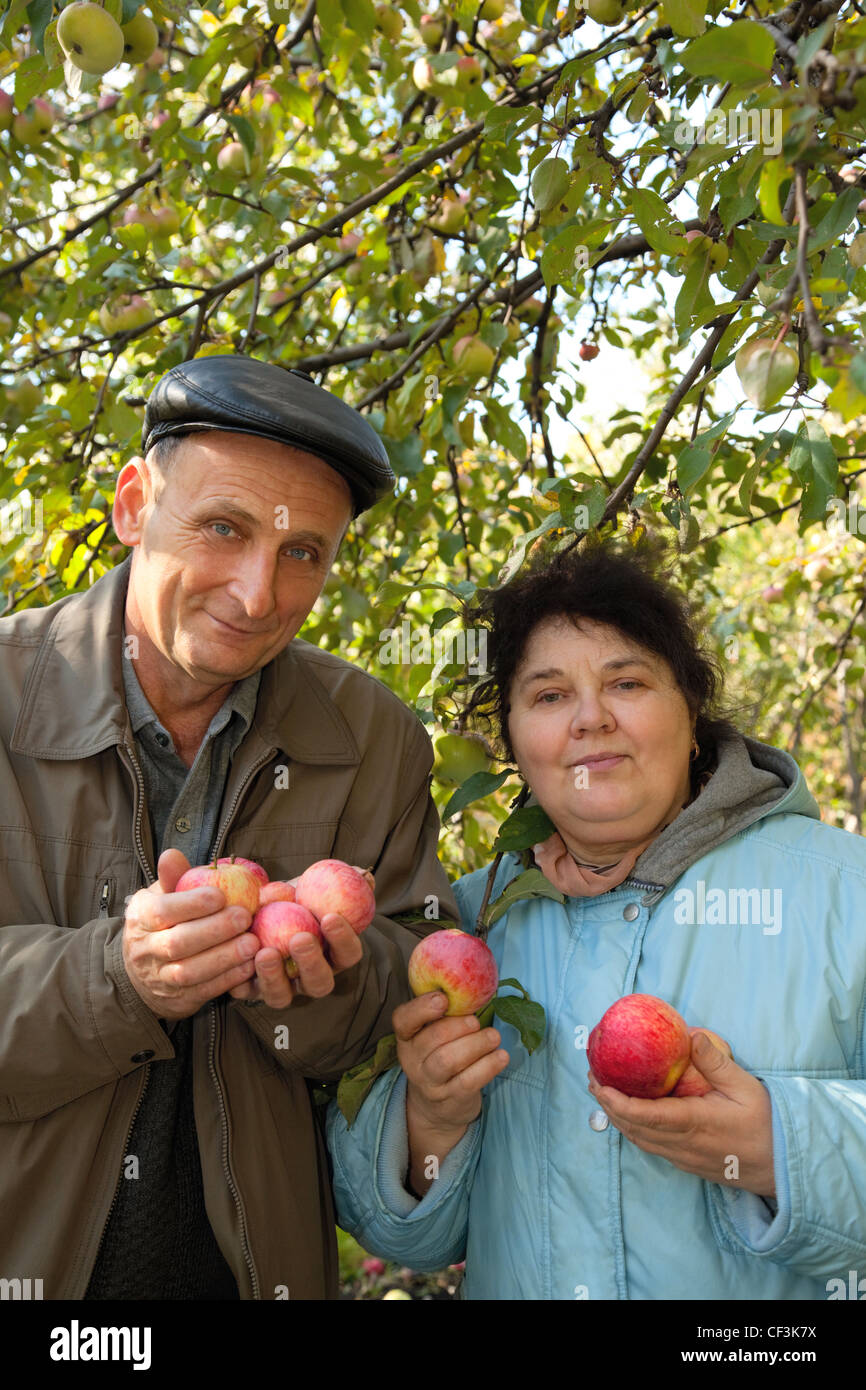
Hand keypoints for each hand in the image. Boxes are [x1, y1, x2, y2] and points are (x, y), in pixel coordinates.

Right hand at [123, 849, 259, 1019]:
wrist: (141, 973)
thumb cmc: (162, 923)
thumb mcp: (161, 896)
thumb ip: (172, 877)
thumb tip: (172, 854)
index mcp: (140, 918)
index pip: (161, 911)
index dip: (191, 904)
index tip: (221, 895)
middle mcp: (145, 950)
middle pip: (177, 943)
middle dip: (214, 930)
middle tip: (245, 917)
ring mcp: (159, 978)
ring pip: (189, 972)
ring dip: (224, 958)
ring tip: (252, 943)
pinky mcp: (178, 999)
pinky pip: (203, 991)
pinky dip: (228, 979)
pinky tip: (249, 965)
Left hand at [227, 866, 365, 1008]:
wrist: (253, 906)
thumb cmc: (291, 897)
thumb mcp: (312, 884)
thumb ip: (339, 879)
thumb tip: (362, 875)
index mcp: (332, 955)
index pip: (348, 954)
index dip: (343, 939)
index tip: (331, 917)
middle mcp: (309, 977)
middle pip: (319, 983)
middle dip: (311, 963)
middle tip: (300, 938)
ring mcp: (281, 987)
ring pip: (282, 996)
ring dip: (275, 977)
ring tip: (265, 952)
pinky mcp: (249, 989)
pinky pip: (246, 991)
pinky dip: (241, 979)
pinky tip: (236, 958)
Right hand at [394, 992, 508, 1136]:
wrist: (436, 1108)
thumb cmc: (440, 1058)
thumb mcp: (433, 1037)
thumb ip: (446, 1016)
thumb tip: (474, 990)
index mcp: (407, 1038)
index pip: (402, 1020)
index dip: (421, 1008)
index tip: (443, 999)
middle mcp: (413, 1060)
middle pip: (431, 1040)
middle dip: (458, 1027)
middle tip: (477, 1022)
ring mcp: (429, 1083)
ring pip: (448, 1061)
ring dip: (475, 1045)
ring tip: (494, 1037)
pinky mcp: (450, 1100)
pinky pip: (468, 1082)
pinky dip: (488, 1066)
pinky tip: (502, 1056)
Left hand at [588, 1030, 775, 1198]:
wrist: (783, 1167)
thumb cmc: (767, 1124)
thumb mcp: (745, 1086)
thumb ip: (715, 1062)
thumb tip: (691, 1035)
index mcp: (694, 1123)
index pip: (645, 1116)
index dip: (616, 1102)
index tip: (598, 1084)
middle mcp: (682, 1144)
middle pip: (633, 1128)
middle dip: (608, 1104)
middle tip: (593, 1078)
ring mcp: (683, 1157)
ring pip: (640, 1140)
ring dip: (618, 1117)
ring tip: (604, 1092)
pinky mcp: (686, 1163)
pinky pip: (651, 1146)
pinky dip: (634, 1128)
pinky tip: (631, 1112)